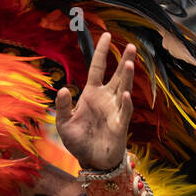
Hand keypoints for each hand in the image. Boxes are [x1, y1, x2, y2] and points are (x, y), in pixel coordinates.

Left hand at [55, 33, 134, 171]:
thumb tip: (63, 88)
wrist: (91, 161)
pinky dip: (125, 102)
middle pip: (117, 75)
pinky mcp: (120, 124)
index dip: (102, 52)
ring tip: (129, 62)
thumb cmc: (78, 141)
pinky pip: (124, 111)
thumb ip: (62, 106)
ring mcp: (115, 110)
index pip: (98, 68)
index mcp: (91, 94)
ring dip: (126, 77)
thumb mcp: (64, 123)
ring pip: (123, 88)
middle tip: (132, 46)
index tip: (107, 35)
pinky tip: (124, 93)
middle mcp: (106, 98)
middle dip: (125, 60)